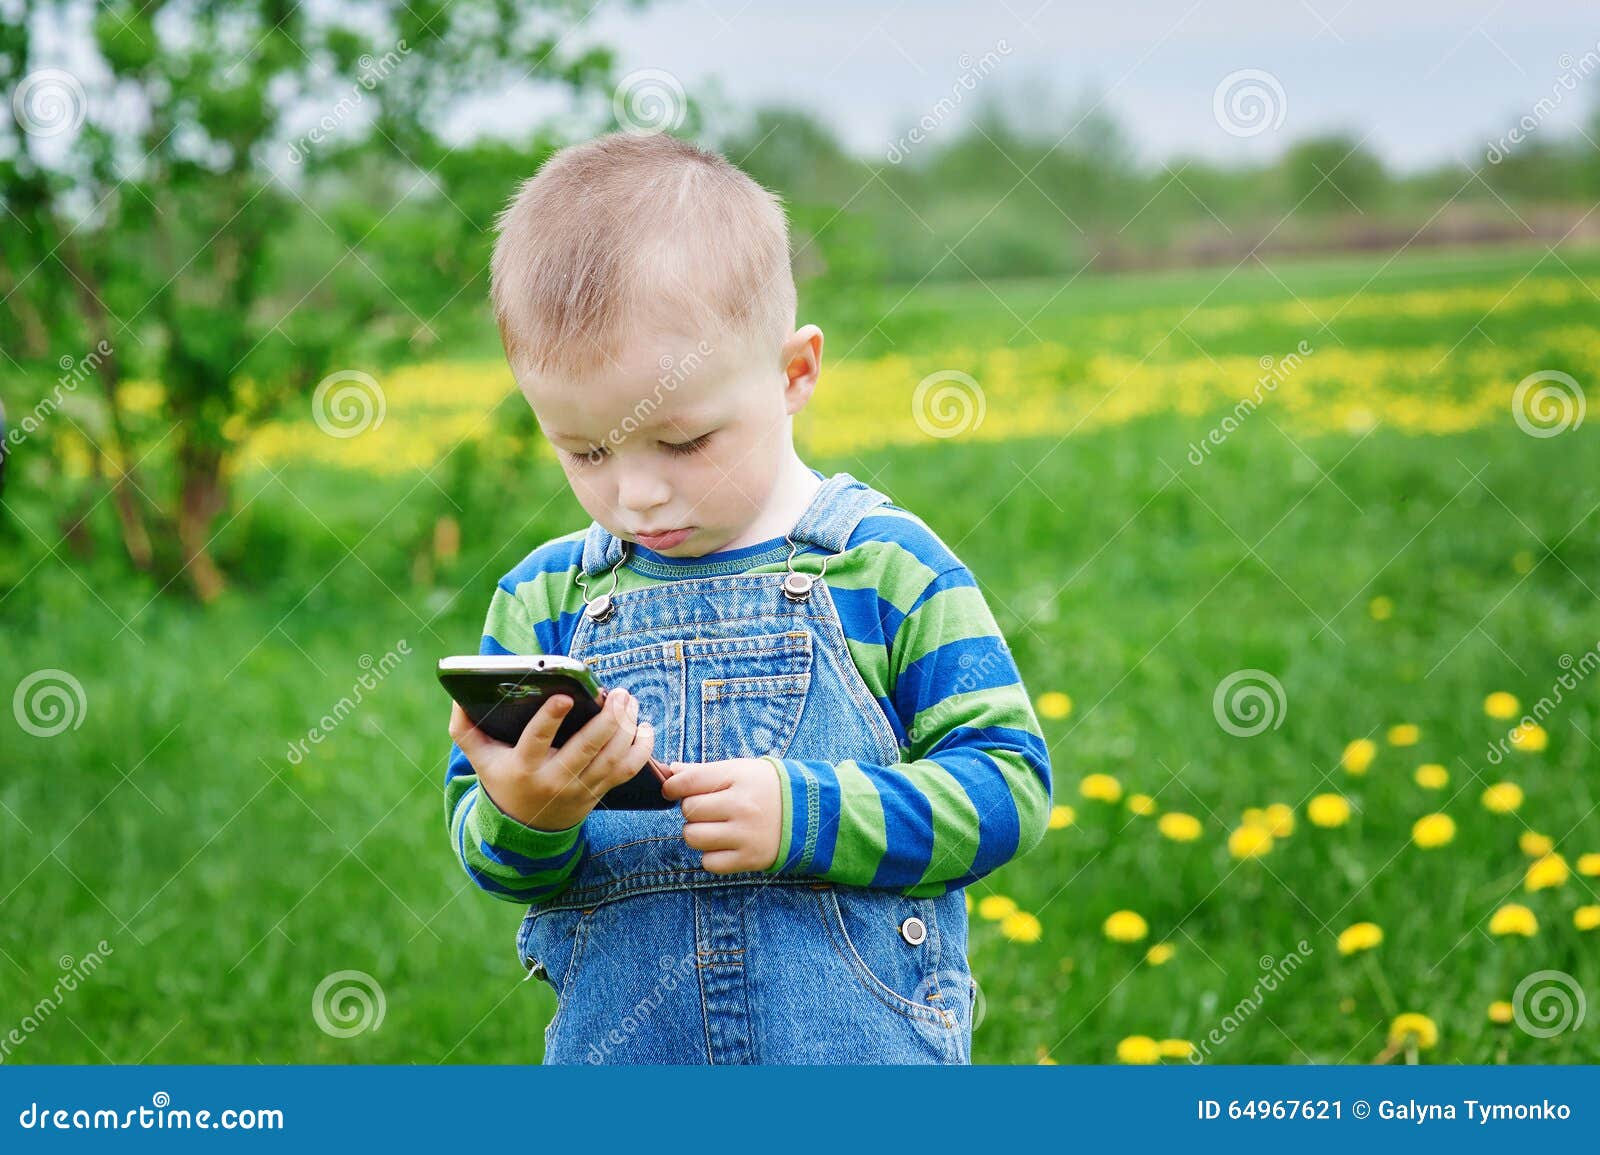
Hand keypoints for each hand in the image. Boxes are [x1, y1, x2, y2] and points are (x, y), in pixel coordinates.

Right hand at [449, 687, 655, 832]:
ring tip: (629, 702)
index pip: (536, 740)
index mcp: (524, 766)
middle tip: (617, 693)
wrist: (524, 829)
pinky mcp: (598, 793)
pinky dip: (641, 750)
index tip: (566, 696)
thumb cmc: (504, 779)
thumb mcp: (480, 758)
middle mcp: (554, 780)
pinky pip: (626, 771)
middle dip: (607, 718)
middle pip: (587, 748)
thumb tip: (458, 699)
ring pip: (612, 758)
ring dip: (626, 728)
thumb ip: (465, 728)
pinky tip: (644, 728)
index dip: (551, 719)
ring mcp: (579, 789)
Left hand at [660, 757, 781, 873]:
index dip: (671, 786)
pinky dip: (711, 856)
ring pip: (693, 837)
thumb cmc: (767, 788)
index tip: (671, 790)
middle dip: (691, 809)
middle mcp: (742, 805)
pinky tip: (725, 844)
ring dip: (697, 833)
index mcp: (738, 777)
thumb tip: (670, 772)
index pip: (689, 781)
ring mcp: (746, 834)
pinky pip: (709, 862)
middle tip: (708, 808)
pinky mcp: (750, 858)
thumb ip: (703, 771)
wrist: (811, 814)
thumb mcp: (741, 770)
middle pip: (688, 810)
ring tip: (714, 827)